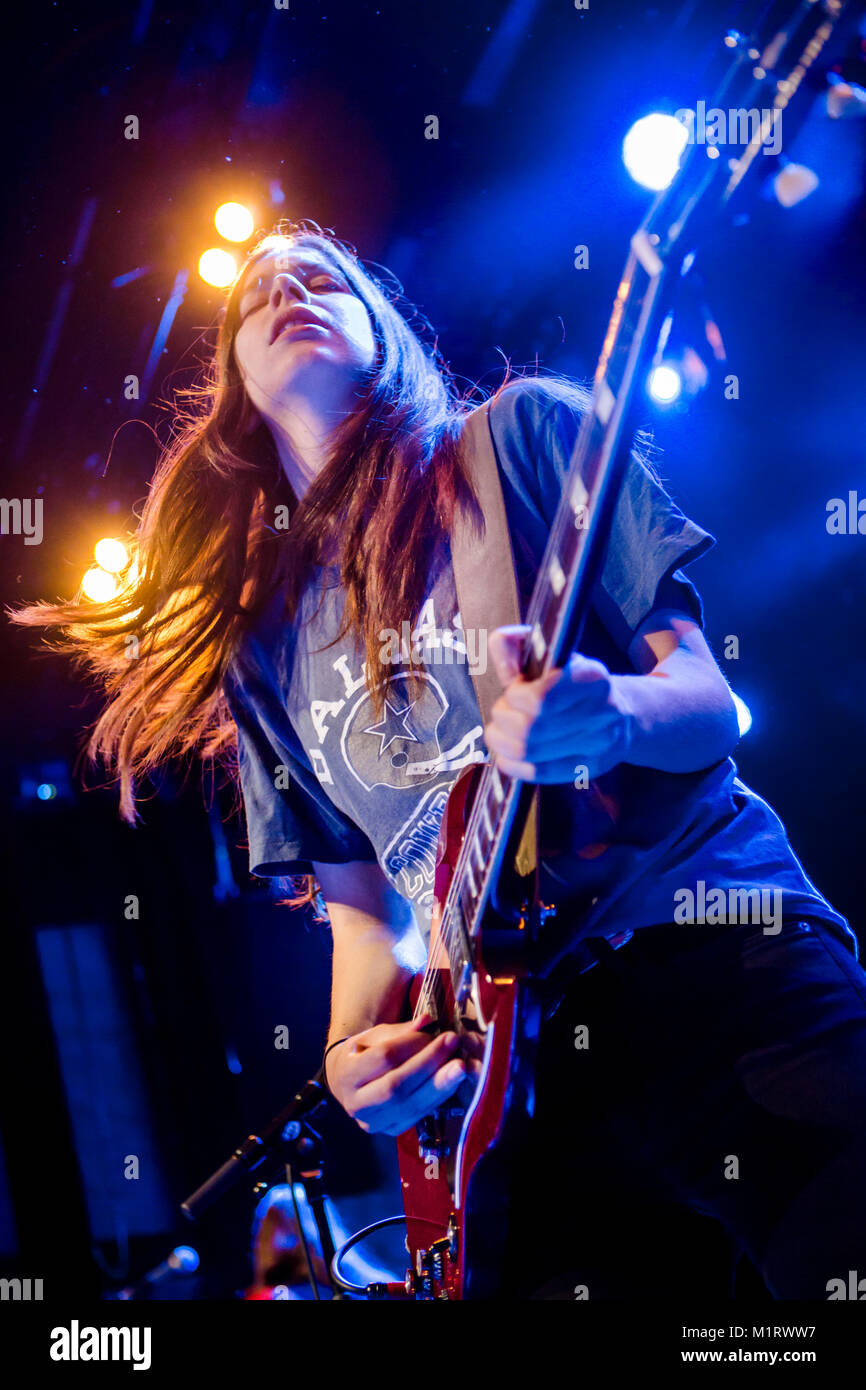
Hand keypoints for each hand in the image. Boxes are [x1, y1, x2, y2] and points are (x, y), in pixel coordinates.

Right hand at [324, 1015, 466, 1135]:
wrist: (348, 1083)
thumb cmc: (363, 1053)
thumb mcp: (374, 1036)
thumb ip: (401, 1030)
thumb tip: (427, 1021)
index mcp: (346, 1074)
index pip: (383, 1058)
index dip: (411, 1044)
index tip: (435, 1031)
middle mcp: (356, 1104)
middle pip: (396, 1086)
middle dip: (428, 1064)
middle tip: (453, 1044)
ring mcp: (373, 1123)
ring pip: (409, 1106)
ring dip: (439, 1085)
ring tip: (461, 1066)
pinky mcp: (391, 1131)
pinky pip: (418, 1116)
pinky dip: (438, 1099)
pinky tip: (452, 1083)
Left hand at [484, 625, 633, 783]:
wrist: (623, 716)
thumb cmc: (577, 687)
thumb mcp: (554, 661)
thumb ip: (521, 650)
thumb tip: (501, 639)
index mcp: (593, 677)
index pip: (541, 697)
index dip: (515, 696)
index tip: (513, 691)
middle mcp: (602, 711)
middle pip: (530, 727)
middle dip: (503, 718)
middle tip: (501, 713)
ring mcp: (599, 744)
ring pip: (530, 751)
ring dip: (502, 741)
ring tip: (499, 732)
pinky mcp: (591, 768)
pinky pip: (539, 773)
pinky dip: (512, 765)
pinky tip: (506, 756)